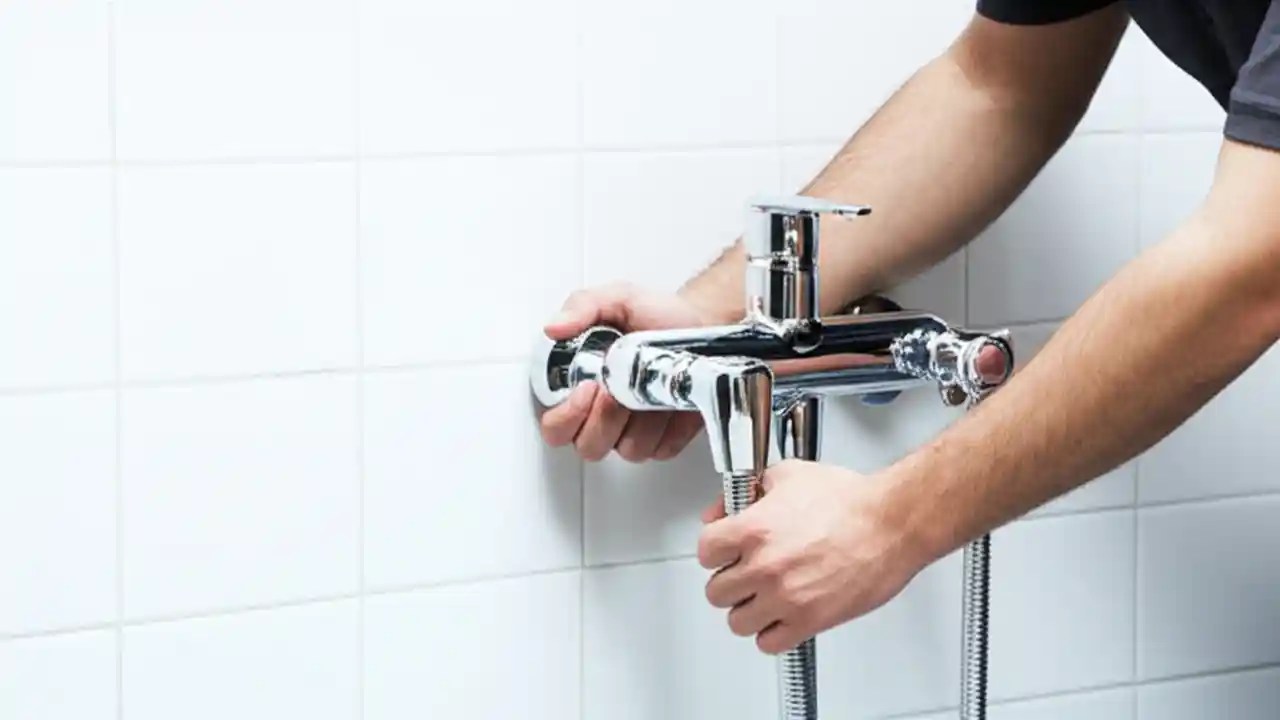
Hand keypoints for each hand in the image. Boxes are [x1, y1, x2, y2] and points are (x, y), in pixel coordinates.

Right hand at [539, 283, 710, 461]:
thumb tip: (553, 328)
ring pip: (627, 450)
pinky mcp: (665, 440)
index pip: (555, 426)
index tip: (588, 388)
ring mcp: (634, 431)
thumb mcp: (616, 299)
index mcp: (578, 387)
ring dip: (640, 421)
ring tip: (650, 389)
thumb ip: (582, 308)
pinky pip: (660, 450)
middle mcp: (601, 415)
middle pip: (588, 445)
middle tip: (617, 390)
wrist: (702, 324)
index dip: (566, 416)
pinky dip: (668, 428)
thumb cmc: (656, 315)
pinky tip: (670, 401)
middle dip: (604, 420)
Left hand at [697, 460, 927, 653]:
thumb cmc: (849, 500)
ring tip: (763, 597)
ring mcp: (785, 597)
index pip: (704, 552)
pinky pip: (768, 643)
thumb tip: (721, 511)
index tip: (725, 552)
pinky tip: (782, 616)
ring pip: (737, 622)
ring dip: (748, 610)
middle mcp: (764, 566)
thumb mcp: (788, 476)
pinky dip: (772, 633)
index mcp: (754, 529)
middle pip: (716, 591)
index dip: (715, 551)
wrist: (891, 523)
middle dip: (730, 581)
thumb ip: (747, 492)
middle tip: (745, 574)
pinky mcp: (809, 620)